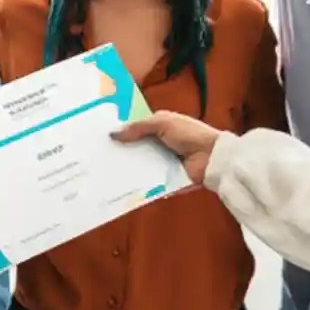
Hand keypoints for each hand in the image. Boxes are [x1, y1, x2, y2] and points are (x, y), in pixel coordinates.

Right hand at [111, 111, 225, 184]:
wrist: (213, 158)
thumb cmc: (189, 134)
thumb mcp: (162, 122)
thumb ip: (138, 127)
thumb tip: (112, 133)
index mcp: (160, 127)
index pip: (136, 129)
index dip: (121, 132)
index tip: (101, 136)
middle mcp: (160, 145)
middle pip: (136, 149)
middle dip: (120, 152)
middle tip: (97, 157)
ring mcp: (163, 163)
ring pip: (140, 166)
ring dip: (127, 169)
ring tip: (103, 173)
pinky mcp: (167, 180)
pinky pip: (149, 183)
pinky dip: (138, 184)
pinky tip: (120, 187)